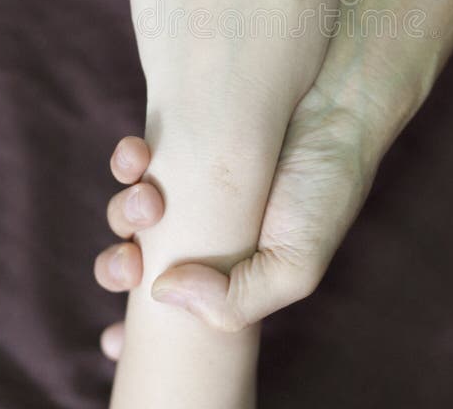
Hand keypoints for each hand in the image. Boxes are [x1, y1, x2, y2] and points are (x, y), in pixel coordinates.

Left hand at [95, 80, 377, 350]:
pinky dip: (128, 162)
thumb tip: (161, 291)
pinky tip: (140, 156)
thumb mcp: (295, 267)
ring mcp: (189, 186)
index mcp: (223, 272)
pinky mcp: (183, 141)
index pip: (164, 311)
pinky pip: (137, 160)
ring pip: (129, 210)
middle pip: (132, 260)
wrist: (339, 111)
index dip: (128, 327)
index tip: (113, 340)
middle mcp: (200, 231)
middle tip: (131, 259)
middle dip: (117, 266)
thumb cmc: (324, 193)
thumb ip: (235, 302)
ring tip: (149, 199)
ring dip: (123, 210)